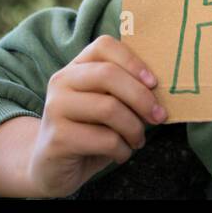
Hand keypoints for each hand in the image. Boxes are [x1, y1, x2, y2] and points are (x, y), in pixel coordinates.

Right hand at [25, 35, 167, 197]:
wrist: (51, 167)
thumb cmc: (89, 131)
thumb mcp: (107, 104)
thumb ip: (125, 89)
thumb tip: (160, 87)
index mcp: (76, 67)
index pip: (104, 45)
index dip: (133, 61)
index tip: (154, 83)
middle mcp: (61, 81)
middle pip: (108, 75)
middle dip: (142, 97)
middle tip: (159, 116)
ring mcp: (55, 108)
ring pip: (109, 108)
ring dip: (134, 128)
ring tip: (138, 140)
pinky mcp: (57, 138)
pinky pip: (104, 139)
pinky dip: (122, 149)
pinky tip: (121, 154)